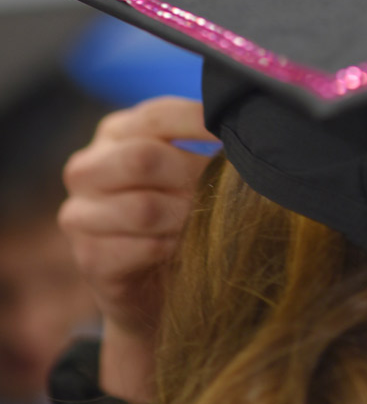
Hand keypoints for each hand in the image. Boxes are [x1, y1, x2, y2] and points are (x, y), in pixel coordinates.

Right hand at [59, 98, 216, 341]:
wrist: (156, 287)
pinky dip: (173, 250)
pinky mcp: (90, 258)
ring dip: (187, 217)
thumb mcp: (190, 173)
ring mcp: (80, 215)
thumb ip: (205, 149)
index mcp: (116, 134)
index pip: (156, 115)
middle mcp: (88, 169)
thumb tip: (248, 136)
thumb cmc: (180, 215)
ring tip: (210, 222)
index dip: (200, 122)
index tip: (239, 134)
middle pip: (142, 159)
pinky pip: (141, 249)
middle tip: (226, 193)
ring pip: (143, 208)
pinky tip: (187, 250)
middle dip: (193, 175)